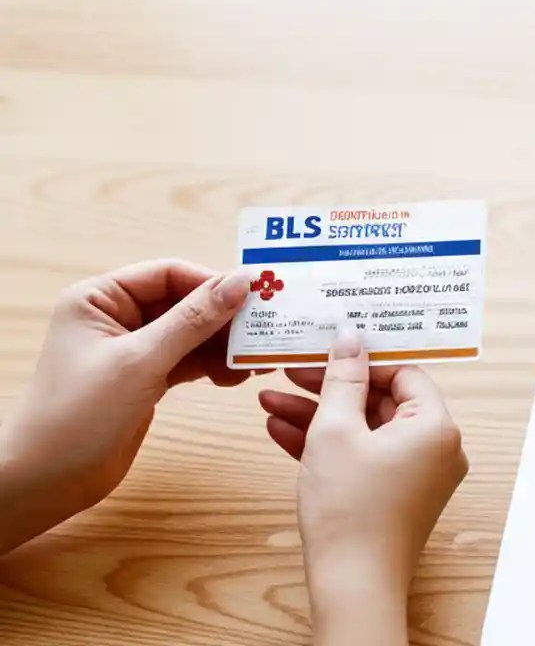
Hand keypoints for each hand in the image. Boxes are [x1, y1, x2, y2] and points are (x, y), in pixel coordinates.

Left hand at [0, 260, 255, 553]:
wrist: (49, 480)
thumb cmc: (78, 415)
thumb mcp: (141, 361)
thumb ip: (193, 320)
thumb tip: (240, 283)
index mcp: (99, 298)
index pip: (168, 274)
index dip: (213, 282)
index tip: (257, 296)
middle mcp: (115, 317)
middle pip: (185, 302)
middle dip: (225, 316)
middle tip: (265, 330)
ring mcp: (132, 349)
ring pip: (192, 333)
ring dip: (224, 345)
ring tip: (256, 360)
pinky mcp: (146, 378)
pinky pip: (189, 360)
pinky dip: (214, 366)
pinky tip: (237, 376)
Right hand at [258, 330, 467, 645]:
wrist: (351, 583)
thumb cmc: (349, 507)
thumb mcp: (336, 430)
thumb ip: (342, 379)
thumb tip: (351, 339)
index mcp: (436, 426)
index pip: (403, 373)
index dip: (361, 360)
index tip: (324, 350)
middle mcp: (437, 448)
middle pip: (381, 401)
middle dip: (328, 388)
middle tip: (288, 372)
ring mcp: (417, 475)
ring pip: (365, 430)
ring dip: (318, 416)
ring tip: (268, 401)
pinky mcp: (395, 496)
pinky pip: (363, 457)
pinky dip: (329, 446)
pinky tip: (280, 431)